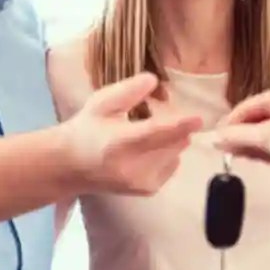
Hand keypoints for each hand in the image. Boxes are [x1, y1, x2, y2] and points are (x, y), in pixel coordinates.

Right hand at [61, 72, 202, 194]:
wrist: (71, 166)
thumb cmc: (88, 129)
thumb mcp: (102, 102)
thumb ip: (129, 90)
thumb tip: (154, 80)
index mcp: (118, 142)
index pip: (155, 133)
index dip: (179, 125)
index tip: (198, 118)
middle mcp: (132, 167)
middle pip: (172, 143)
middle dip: (175, 127)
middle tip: (154, 118)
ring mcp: (142, 182)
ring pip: (176, 153)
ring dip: (172, 140)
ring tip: (145, 135)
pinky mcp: (148, 190)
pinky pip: (173, 164)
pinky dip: (168, 153)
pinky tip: (148, 150)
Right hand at [211, 83, 269, 182]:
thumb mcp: (268, 137)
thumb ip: (239, 137)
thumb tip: (214, 138)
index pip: (248, 105)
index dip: (230, 122)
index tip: (215, 138)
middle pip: (258, 119)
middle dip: (240, 134)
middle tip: (222, 150)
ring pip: (268, 133)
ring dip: (251, 144)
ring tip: (232, 155)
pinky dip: (265, 151)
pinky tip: (251, 158)